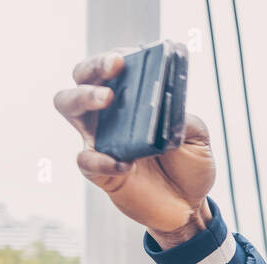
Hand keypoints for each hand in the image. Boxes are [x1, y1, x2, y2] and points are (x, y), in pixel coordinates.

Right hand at [53, 48, 216, 246]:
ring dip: (83, 96)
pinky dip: (102, 159)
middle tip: (115, 66)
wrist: (188, 206)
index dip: (116, 56)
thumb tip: (171, 107)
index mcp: (131, 100)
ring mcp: (99, 139)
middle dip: (94, 67)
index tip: (130, 54)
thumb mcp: (198, 138)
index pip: (112, 67)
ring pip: (68, 104)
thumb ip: (186, 120)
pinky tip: (124, 163)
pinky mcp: (99, 170)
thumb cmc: (189, 166)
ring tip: (108, 98)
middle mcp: (108, 114)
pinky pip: (86, 160)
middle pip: (82, 77)